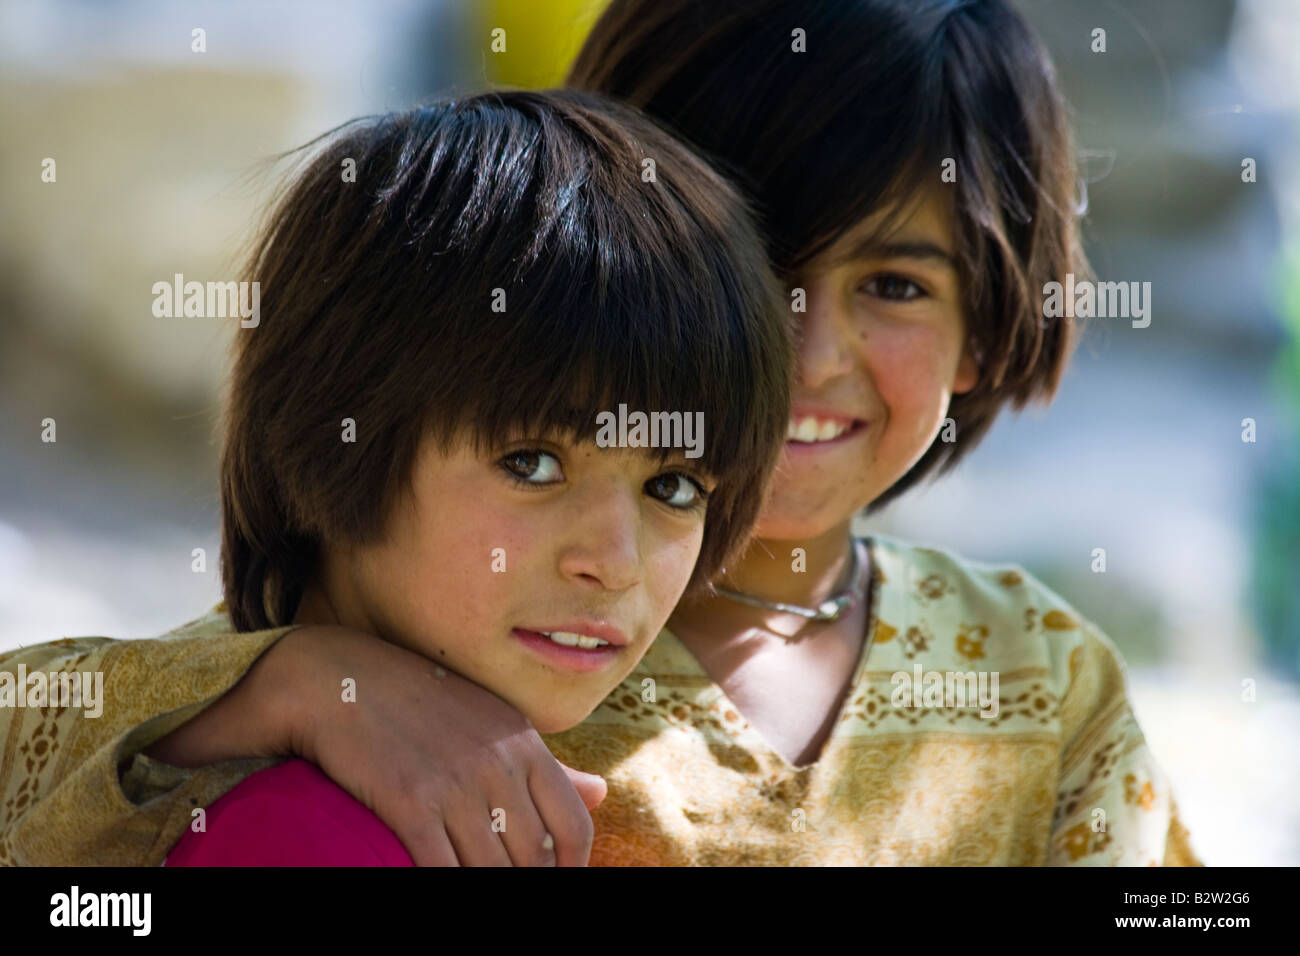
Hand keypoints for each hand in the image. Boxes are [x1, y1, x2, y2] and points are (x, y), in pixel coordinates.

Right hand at [270, 625, 604, 865]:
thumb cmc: (423, 702)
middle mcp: (498, 765)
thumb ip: (547, 765)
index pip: (573, 825)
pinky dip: (445, 886)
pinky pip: (442, 868)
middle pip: (535, 855)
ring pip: (491, 870)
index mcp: (525, 744)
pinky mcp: (410, 802)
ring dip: (489, 890)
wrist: (342, 679)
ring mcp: (455, 784)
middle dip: (528, 883)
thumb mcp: (495, 722)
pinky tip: (440, 885)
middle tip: (515, 891)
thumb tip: (602, 794)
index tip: (557, 880)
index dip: (571, 868)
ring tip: (482, 895)